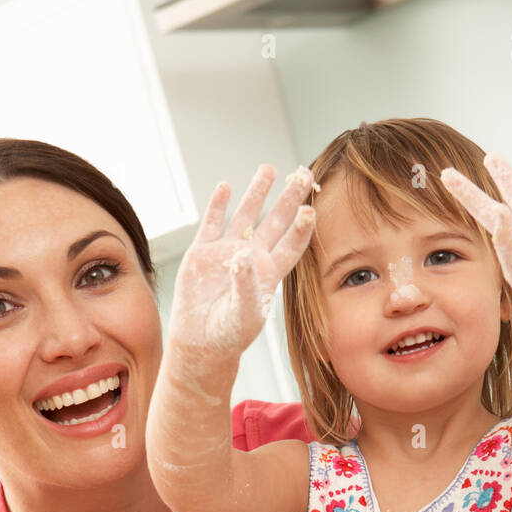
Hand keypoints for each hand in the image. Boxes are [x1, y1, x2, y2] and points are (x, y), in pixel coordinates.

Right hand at [167, 164, 315, 363]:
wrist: (200, 343)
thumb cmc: (229, 335)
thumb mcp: (244, 312)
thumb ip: (246, 284)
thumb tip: (242, 253)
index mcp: (270, 274)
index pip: (292, 245)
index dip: (302, 228)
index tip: (311, 209)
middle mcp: (253, 258)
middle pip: (276, 222)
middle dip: (289, 198)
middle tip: (303, 173)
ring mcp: (228, 252)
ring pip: (247, 216)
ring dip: (257, 192)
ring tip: (269, 169)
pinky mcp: (203, 253)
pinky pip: (213, 223)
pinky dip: (218, 205)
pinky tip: (226, 187)